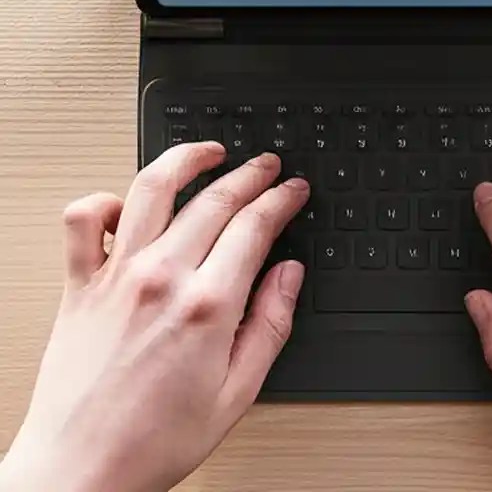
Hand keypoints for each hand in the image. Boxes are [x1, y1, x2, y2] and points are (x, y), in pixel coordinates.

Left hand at [0, 144, 308, 491]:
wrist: (81, 469)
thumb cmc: (153, 441)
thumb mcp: (238, 392)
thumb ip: (270, 325)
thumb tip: (289, 276)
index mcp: (208, 306)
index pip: (256, 226)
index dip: (282, 199)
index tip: (294, 190)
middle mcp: (161, 280)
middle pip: (214, 199)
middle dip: (249, 173)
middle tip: (267, 165)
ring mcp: (115, 277)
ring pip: (151, 189)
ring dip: (185, 159)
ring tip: (207, 151)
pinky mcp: (79, 286)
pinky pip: (84, 220)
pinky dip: (104, 199)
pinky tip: (127, 201)